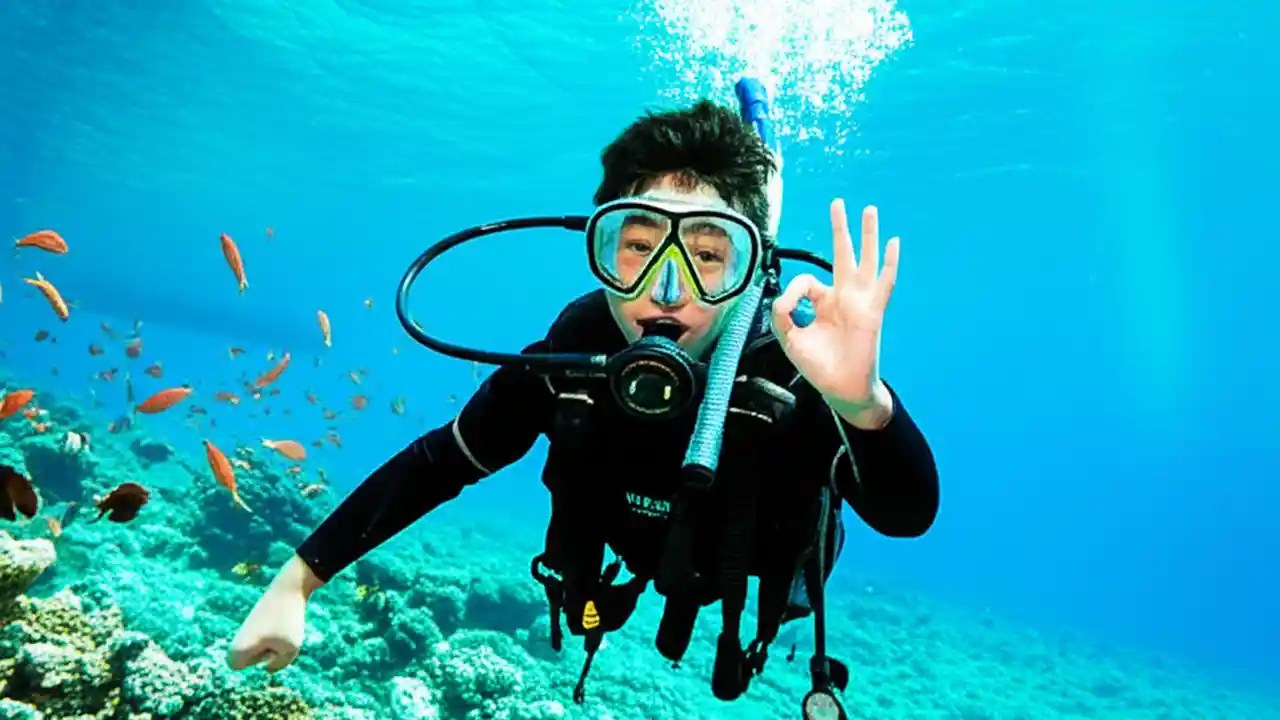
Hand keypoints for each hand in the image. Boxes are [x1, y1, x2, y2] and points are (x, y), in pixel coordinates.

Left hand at [770, 200, 898, 420]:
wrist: (841, 388)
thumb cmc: (819, 366)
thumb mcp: (790, 338)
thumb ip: (781, 314)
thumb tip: (782, 295)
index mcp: (823, 302)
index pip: (807, 280)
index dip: (793, 291)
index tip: (788, 309)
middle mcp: (843, 297)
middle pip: (842, 254)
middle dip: (840, 228)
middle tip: (838, 202)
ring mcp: (859, 301)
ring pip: (865, 260)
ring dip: (868, 234)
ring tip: (870, 209)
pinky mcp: (873, 311)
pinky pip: (884, 283)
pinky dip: (890, 263)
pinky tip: (894, 243)